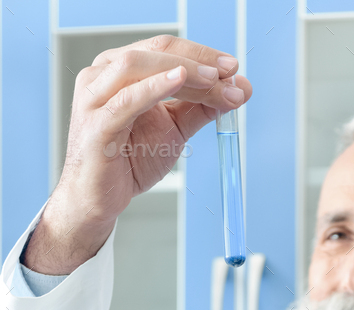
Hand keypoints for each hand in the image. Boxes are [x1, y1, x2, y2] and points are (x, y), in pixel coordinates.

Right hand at [23, 35, 251, 273]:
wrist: (99, 199)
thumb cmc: (129, 161)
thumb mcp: (175, 129)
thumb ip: (202, 108)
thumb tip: (240, 90)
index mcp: (122, 70)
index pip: (166, 49)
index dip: (203, 55)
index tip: (235, 68)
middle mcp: (104, 74)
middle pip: (156, 51)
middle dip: (198, 61)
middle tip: (231, 73)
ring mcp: (96, 97)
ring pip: (140, 66)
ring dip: (183, 70)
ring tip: (213, 80)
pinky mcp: (97, 124)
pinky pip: (127, 99)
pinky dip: (155, 87)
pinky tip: (179, 80)